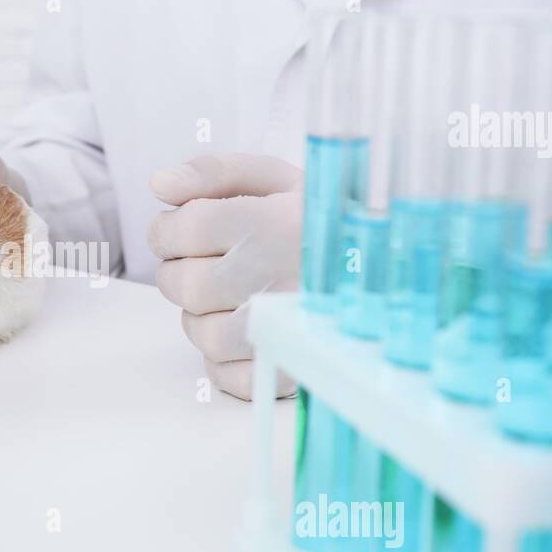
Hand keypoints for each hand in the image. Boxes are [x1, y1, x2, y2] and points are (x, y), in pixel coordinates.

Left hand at [147, 153, 301, 399]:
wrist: (391, 267)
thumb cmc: (320, 221)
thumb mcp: (276, 179)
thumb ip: (214, 173)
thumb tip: (159, 184)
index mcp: (277, 222)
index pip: (185, 228)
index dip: (166, 231)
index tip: (177, 231)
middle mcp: (284, 274)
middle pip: (186, 286)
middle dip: (179, 274)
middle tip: (203, 264)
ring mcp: (291, 327)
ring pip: (204, 335)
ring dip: (199, 317)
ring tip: (225, 298)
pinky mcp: (297, 372)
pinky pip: (230, 377)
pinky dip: (224, 361)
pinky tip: (243, 332)